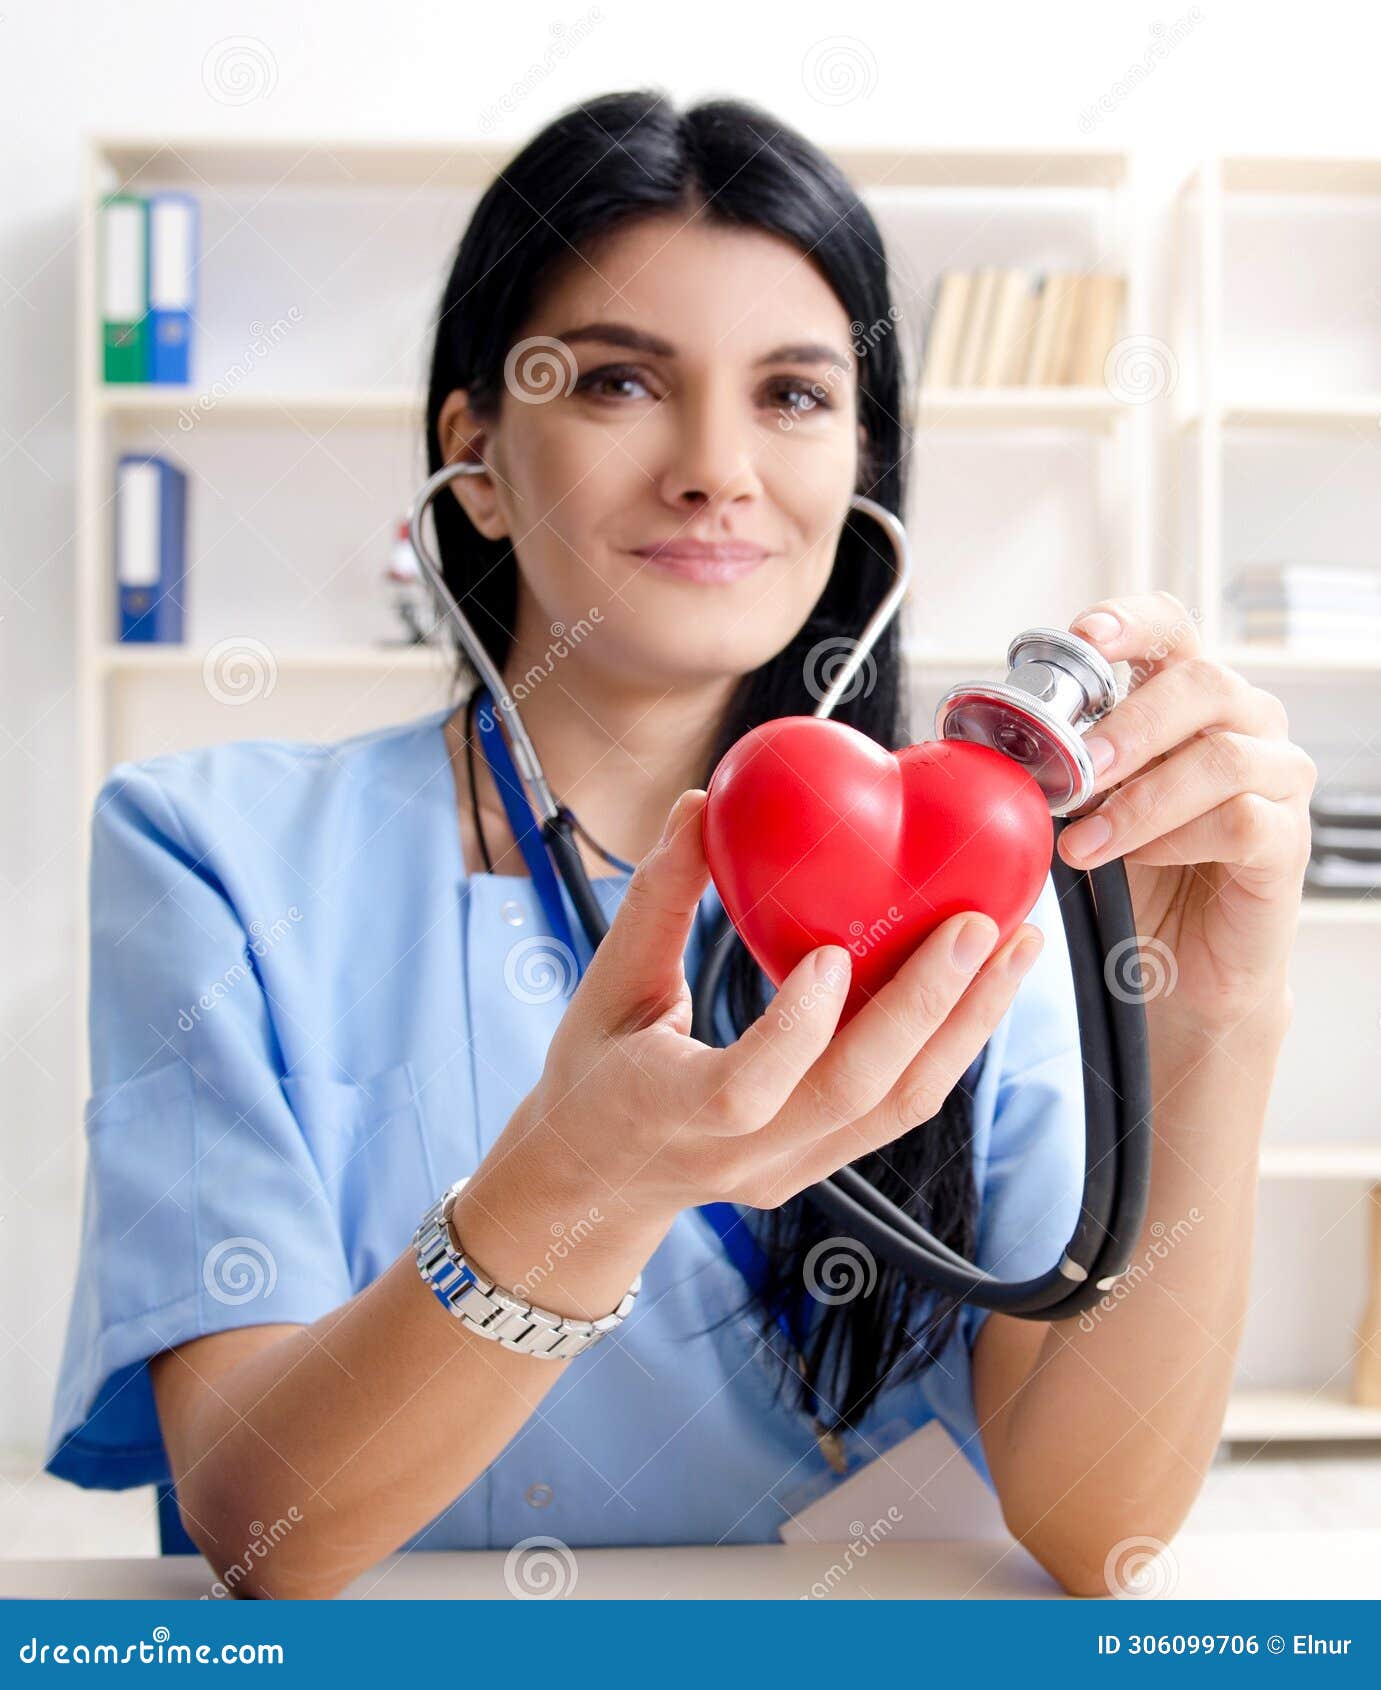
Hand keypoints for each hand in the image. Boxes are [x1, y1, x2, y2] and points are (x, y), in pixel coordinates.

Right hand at [525, 788, 1046, 1220]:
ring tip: (1014, 948)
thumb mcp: (605, 985)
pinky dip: (950, 1043)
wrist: (595, 1180)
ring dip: (966, 1025)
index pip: (746, 1089)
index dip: (797, 1026)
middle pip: (854, 1096)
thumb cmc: (593, 1072)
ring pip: (899, 1107)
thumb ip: (655, 899)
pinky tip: (983, 984)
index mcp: (671, 1113)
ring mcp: (792, 1169)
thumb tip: (701, 804)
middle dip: (927, 1008)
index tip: (828, 951)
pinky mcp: (825, 1164)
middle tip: (978, 924)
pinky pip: (901, 1107)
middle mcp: (744, 1157)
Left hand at [1057, 592, 1316, 1034]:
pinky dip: (1176, 838)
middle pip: (1201, 683)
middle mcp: (1244, 724)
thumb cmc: (1135, 878)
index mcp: (1187, 700)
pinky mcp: (1287, 841)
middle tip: (1077, 768)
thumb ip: (1064, 765)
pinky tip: (1136, 860)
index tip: (1084, 638)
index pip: (1170, 629)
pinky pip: (1240, 820)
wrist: (1179, 969)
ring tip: (1082, 843)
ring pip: (1222, 758)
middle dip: (1129, 724)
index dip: (1130, 623)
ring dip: (1140, 800)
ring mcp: (1276, 779)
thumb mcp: (1086, 809)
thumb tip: (998, 737)